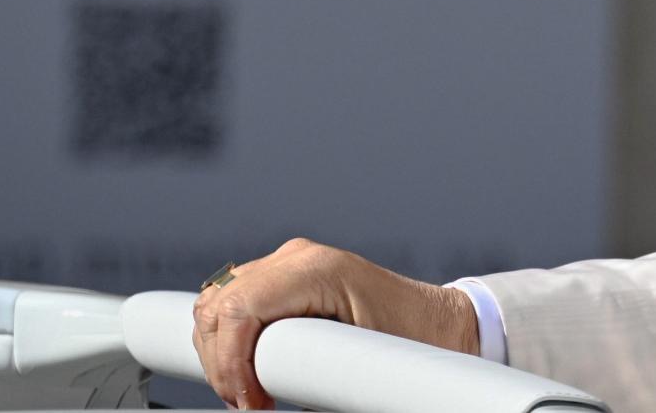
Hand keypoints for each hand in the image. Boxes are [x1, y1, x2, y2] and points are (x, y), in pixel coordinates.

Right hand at [191, 237, 480, 408]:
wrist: (438, 324)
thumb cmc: (415, 341)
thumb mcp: (367, 357)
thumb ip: (312, 365)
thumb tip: (271, 383)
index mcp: (318, 269)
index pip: (238, 308)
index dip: (231, 363)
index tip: (252, 402)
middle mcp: (298, 256)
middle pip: (218, 304)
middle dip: (221, 362)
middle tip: (249, 403)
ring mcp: (289, 261)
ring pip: (217, 301)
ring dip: (220, 351)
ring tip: (250, 391)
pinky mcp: (286, 276)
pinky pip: (233, 301)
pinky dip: (228, 338)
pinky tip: (251, 369)